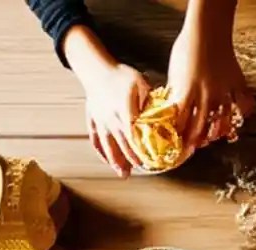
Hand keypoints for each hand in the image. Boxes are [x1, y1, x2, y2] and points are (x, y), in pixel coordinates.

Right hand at [79, 63, 150, 177]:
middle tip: (144, 170)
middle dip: (133, 159)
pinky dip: (101, 151)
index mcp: (124, 110)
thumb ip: (150, 101)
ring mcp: (100, 121)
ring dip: (115, 161)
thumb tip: (162, 117)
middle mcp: (111, 119)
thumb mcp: (140, 83)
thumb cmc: (121, 75)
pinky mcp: (93, 120)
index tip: (150, 159)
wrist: (95, 68)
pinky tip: (107, 161)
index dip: (141, 149)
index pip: (134, 135)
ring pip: (108, 144)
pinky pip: (95, 138)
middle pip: (123, 143)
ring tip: (123, 174)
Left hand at [166, 17, 254, 150]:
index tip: (176, 141)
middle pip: (201, 126)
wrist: (208, 32)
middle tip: (194, 145)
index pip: (181, 120)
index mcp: (187, 91)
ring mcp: (225, 92)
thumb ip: (176, 91)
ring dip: (218, 132)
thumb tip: (174, 107)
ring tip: (214, 137)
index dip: (178, 134)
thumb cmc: (187, 47)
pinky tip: (238, 119)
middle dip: (196, 139)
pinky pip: (244, 105)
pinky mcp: (238, 86)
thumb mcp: (174, 71)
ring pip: (223, 121)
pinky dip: (242, 114)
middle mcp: (207, 96)